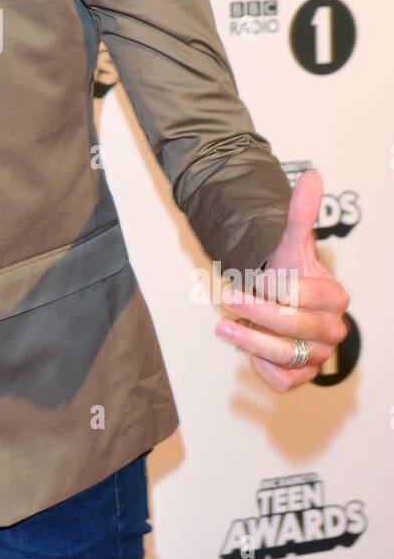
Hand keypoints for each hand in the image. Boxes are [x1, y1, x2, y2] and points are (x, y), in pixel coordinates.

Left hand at [214, 169, 349, 391]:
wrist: (278, 301)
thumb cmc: (287, 273)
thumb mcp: (290, 243)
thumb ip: (301, 213)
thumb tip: (311, 176)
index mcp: (334, 297)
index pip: (308, 295)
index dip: (278, 286)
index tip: (257, 276)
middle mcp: (332, 329)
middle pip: (296, 327)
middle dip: (258, 312)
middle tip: (229, 296)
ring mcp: (319, 355)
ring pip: (288, 356)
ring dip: (251, 341)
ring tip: (225, 327)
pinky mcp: (302, 376)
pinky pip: (284, 382)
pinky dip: (263, 368)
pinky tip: (249, 350)